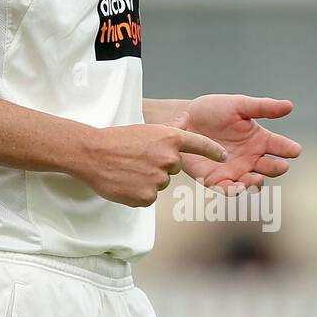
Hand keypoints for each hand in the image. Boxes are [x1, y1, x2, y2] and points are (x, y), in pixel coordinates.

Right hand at [77, 123, 227, 207]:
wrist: (92, 154)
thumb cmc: (116, 139)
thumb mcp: (145, 129)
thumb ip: (169, 129)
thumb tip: (186, 120)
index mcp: (169, 139)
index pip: (199, 145)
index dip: (213, 151)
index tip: (224, 156)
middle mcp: (168, 159)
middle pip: (174, 167)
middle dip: (160, 164)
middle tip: (138, 158)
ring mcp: (158, 180)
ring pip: (161, 183)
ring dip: (148, 179)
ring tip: (128, 169)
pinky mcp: (147, 197)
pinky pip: (149, 196)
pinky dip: (139, 192)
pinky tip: (125, 181)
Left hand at [170, 95, 301, 193]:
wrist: (183, 119)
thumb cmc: (212, 110)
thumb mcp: (238, 105)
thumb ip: (262, 107)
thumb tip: (290, 106)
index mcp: (259, 140)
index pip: (280, 146)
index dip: (288, 149)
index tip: (295, 150)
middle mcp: (251, 158)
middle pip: (270, 167)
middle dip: (277, 168)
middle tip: (282, 165)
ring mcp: (235, 170)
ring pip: (251, 182)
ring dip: (255, 183)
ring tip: (257, 178)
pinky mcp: (216, 179)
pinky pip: (227, 189)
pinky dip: (233, 190)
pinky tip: (237, 187)